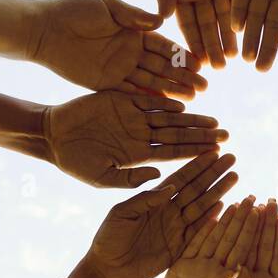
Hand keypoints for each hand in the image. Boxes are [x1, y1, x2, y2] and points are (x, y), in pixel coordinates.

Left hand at [29, 0, 207, 96]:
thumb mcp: (106, 5)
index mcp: (133, 31)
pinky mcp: (106, 83)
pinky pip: (130, 93)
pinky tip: (166, 106)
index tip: (200, 63)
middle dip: (183, 76)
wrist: (44, 29)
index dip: (182, 54)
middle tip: (204, 86)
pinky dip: (147, 100)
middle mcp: (130, 52)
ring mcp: (119, 69)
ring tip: (192, 98)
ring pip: (151, 82)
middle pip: (163, 66)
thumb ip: (132, 15)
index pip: (164, 45)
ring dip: (171, 90)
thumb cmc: (73, 11)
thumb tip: (160, 20)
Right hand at [44, 91, 228, 187]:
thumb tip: (160, 178)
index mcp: (139, 154)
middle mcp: (141, 135)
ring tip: (213, 121)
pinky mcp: (121, 99)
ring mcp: (132, 116)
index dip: (195, 153)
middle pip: (178, 134)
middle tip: (225, 135)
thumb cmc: (74, 162)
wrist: (51, 136)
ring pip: (168, 116)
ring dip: (191, 118)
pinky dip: (163, 101)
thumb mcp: (101, 178)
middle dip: (201, 135)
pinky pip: (147, 99)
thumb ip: (130, 179)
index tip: (216, 154)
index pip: (174, 153)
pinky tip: (182, 104)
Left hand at [87, 151, 238, 277]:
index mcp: (154, 200)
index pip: (180, 178)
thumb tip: (171, 187)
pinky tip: (224, 205)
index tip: (211, 152)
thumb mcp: (122, 213)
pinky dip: (212, 219)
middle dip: (213, 174)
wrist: (106, 270)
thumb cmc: (108, 238)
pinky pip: (199, 231)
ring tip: (234, 176)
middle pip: (196, 189)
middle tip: (230, 158)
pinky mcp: (179, 248)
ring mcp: (176, 229)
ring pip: (202, 206)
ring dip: (218, 191)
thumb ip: (145, 200)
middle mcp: (168, 211)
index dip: (196, 165)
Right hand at [143, 0, 238, 68]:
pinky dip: (243, 12)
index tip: (197, 62)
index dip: (192, 43)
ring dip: (229, 35)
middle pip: (207, 24)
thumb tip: (163, 18)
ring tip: (236, 56)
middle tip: (221, 68)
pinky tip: (248, 29)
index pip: (186, 23)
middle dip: (213, 46)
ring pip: (225, 14)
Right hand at [156, 196, 259, 277]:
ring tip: (238, 201)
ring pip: (219, 238)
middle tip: (256, 198)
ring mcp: (203, 266)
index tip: (264, 213)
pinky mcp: (184, 265)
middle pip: (236, 240)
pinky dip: (204, 228)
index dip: (255, 232)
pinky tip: (213, 213)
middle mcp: (220, 270)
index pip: (246, 251)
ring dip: (228, 220)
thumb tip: (239, 271)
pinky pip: (196, 242)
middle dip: (246, 220)